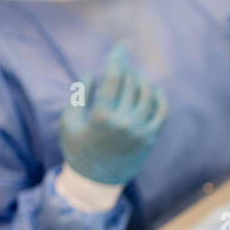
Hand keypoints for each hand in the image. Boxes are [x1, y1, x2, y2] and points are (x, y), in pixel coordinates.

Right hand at [60, 45, 167, 185]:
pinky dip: (160, 98)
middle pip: (131, 83)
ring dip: (141, 81)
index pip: (114, 78)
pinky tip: (154, 89)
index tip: (119, 48)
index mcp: (102, 116)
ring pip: (146, 95)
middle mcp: (124, 122)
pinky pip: (161, 113)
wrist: (96, 182)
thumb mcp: (69, 121)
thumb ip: (79, 95)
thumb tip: (92, 73)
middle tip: (123, 62)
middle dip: (127, 68)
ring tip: (135, 76)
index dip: (117, 59)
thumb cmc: (77, 149)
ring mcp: (140, 131)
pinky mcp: (150, 139)